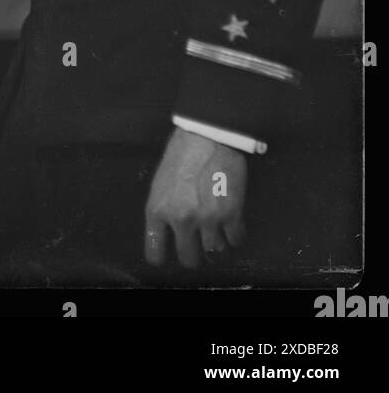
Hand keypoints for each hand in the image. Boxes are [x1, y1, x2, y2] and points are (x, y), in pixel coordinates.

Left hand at [144, 128, 246, 269]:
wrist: (208, 134)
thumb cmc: (181, 152)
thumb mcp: (161, 181)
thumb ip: (164, 208)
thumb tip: (170, 230)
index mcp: (157, 210)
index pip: (155, 252)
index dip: (162, 258)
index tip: (168, 257)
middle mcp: (181, 220)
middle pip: (189, 258)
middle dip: (194, 255)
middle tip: (198, 247)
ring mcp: (207, 219)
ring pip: (215, 252)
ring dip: (217, 244)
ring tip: (217, 231)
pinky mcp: (231, 214)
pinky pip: (236, 240)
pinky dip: (236, 236)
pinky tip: (233, 225)